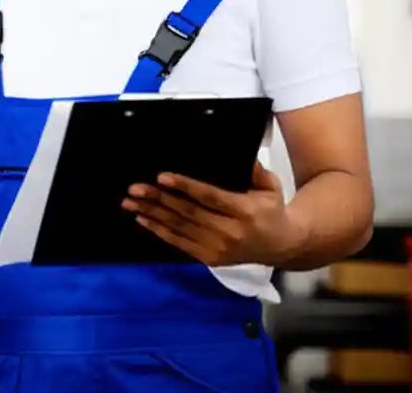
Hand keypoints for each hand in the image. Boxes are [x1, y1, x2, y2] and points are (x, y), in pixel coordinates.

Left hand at [122, 161, 304, 267]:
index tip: (162, 176)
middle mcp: (230, 232)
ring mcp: (218, 248)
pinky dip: (158, 231)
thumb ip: (255, 170)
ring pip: (179, 228)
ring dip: (152, 213)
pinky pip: (179, 243)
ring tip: (130, 202)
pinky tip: (142, 218)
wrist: (281, 246)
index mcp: (244, 211)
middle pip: (188, 213)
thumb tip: (239, 154)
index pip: (209, 197)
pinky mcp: (209, 258)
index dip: (185, 187)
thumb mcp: (271, 187)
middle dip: (159, 199)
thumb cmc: (271, 210)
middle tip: (135, 188)